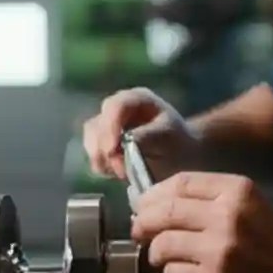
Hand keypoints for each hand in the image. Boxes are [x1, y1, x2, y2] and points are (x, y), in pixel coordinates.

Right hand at [82, 87, 201, 180]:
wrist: (181, 156)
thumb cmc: (178, 142)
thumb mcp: (168, 137)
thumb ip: (147, 137)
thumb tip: (123, 143)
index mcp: (137, 99)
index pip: (115, 106)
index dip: (109, 127)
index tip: (110, 151)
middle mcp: (118, 108)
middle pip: (97, 124)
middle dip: (104, 149)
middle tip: (120, 170)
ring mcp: (108, 125)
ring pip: (91, 140)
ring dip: (101, 159)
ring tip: (122, 173)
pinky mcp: (103, 143)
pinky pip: (94, 154)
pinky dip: (102, 166)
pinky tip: (118, 173)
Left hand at [131, 171, 272, 272]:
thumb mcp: (251, 206)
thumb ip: (211, 199)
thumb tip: (158, 201)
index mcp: (237, 190)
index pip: (180, 182)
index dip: (154, 193)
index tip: (144, 204)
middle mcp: (227, 215)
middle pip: (164, 211)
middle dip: (143, 222)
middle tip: (140, 231)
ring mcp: (220, 249)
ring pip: (163, 244)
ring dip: (156, 252)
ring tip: (161, 256)